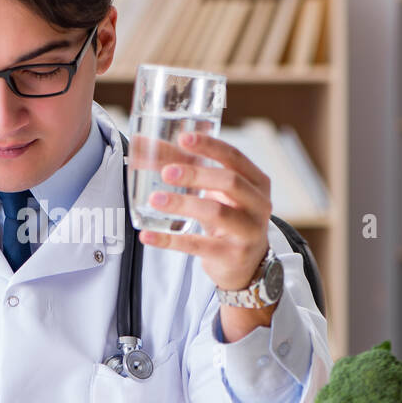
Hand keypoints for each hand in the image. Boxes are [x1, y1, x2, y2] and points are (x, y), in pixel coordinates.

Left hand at [136, 130, 272, 292]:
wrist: (249, 264)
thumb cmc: (230, 216)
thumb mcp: (215, 190)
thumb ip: (185, 166)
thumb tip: (143, 144)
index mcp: (256, 181)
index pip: (234, 157)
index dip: (209, 146)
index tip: (183, 138)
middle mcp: (258, 204)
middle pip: (229, 181)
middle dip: (196, 174)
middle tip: (166, 172)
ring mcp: (248, 231)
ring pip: (216, 212)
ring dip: (183, 204)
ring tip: (155, 199)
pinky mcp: (232, 255)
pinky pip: (198, 246)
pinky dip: (170, 240)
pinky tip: (148, 236)